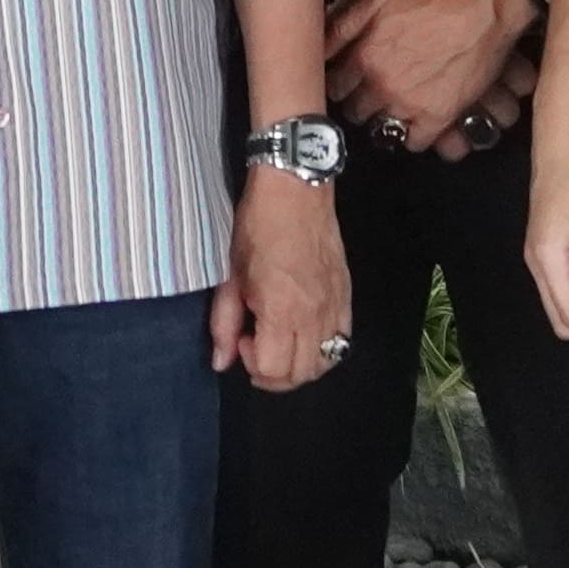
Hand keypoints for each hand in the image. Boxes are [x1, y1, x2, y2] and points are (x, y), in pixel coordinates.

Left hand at [216, 173, 351, 388]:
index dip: (252, 363)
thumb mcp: (231, 276)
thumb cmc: (258, 228)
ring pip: (325, 362)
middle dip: (275, 374)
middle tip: (257, 348)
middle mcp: (313, 316)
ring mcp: (334, 307)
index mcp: (281, 310)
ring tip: (281, 343)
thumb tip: (222, 362)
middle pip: (301, 374)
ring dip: (300, 366)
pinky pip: (343, 340)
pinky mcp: (346, 297)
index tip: (242, 339)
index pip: (273, 369)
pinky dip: (325, 348)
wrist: (295, 193)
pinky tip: (305, 332)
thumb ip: (225, 324)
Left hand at [331, 0, 538, 156]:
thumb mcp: (377, 0)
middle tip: (371, 94)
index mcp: (364, 57)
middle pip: (356, 112)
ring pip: (382, 128)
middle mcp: (381, 85)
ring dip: (385, 119)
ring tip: (395, 105)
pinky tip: (415, 120)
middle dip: (360, 103)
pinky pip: (413, 142)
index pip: (335, 87)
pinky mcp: (436, 117)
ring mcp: (408, 104)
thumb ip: (342, 25)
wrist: (482, 10)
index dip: (340, 85)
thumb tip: (320, 47)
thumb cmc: (431, 0)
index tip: (346, 83)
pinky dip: (412, 135)